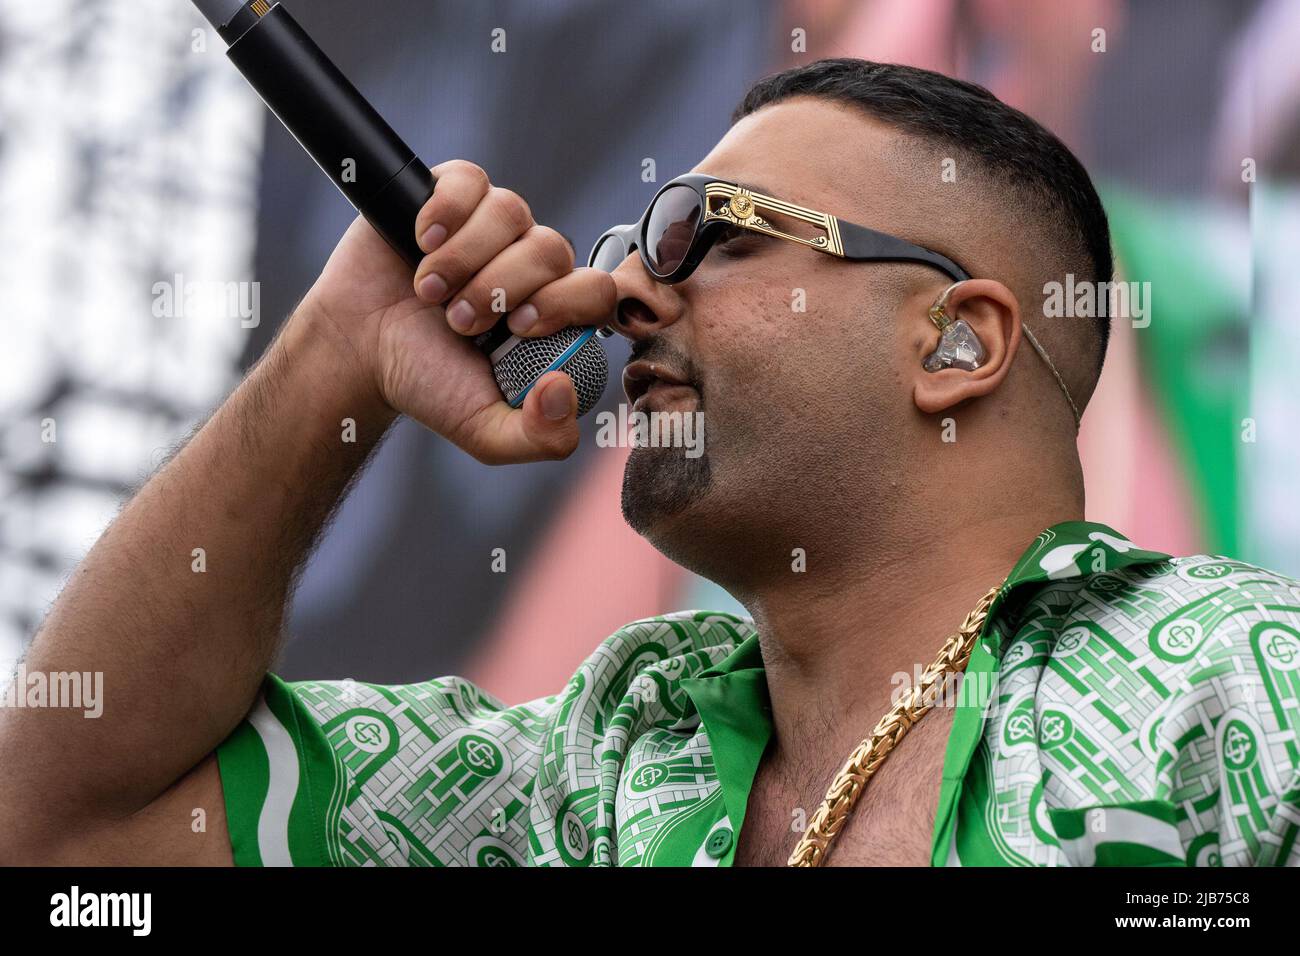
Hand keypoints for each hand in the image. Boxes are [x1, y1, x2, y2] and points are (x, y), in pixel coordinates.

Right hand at [299, 160, 616, 463]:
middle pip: (551, 248)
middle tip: (460, 321)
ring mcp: (493, 226)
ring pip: (510, 212)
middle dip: (502, 286)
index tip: (518, 327)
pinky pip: (470, 181)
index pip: (596, 290)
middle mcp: (531, 263)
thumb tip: (564, 390)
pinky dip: (446, 211)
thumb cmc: (428, 385)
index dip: (564, 302)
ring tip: (429, 292)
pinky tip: (421, 241)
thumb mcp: (486, 432)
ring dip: (466, 258)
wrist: (360, 353)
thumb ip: (540, 436)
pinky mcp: (451, 195)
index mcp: (554, 312)